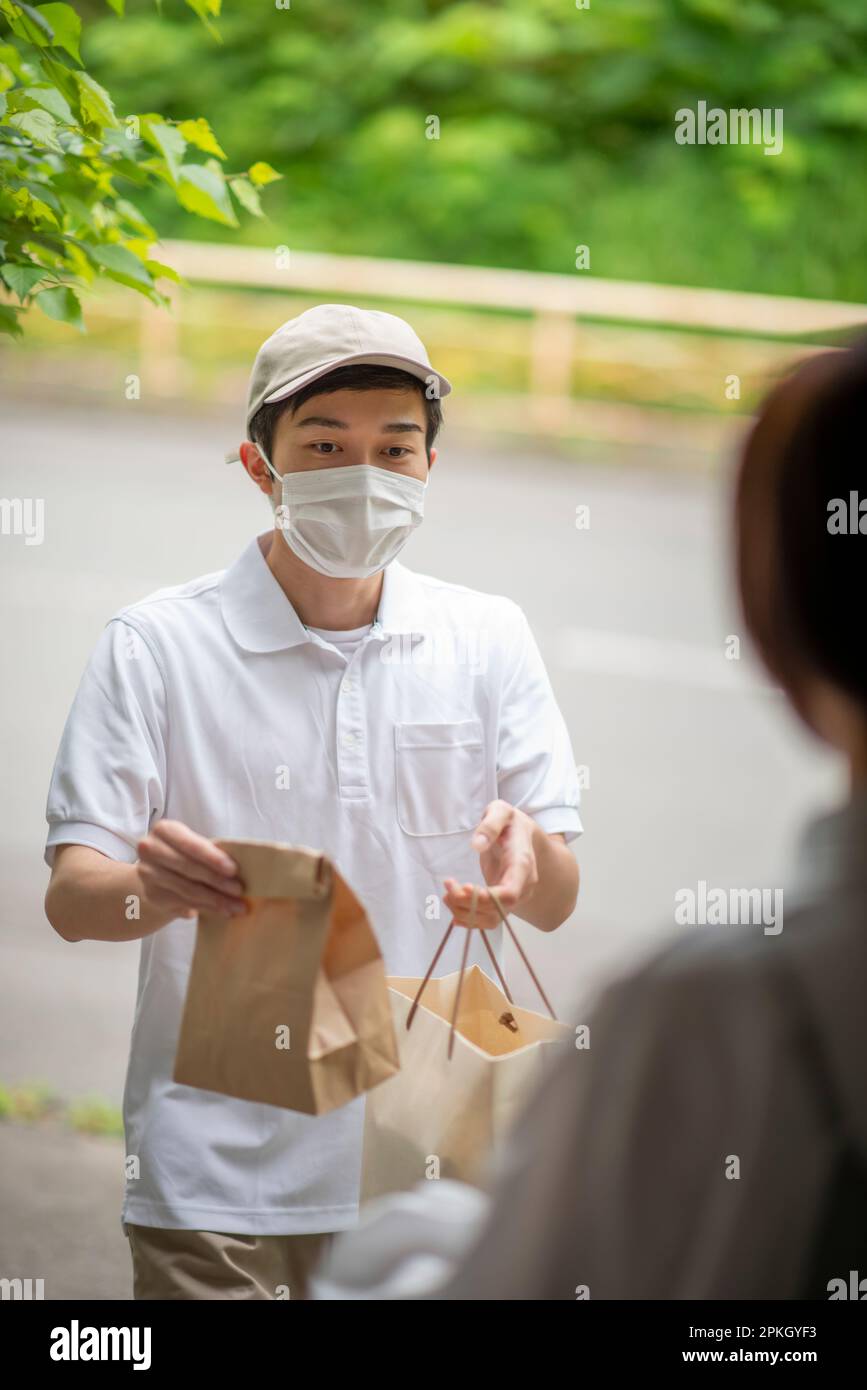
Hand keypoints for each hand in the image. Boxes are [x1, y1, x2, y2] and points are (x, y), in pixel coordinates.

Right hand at [137, 820, 245, 922]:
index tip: (234, 870)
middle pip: (188, 868)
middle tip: (239, 890)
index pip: (190, 845)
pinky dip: (206, 909)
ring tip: (236, 906)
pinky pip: (184, 903)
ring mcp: (147, 874)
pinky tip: (223, 911)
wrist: (158, 873)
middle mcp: (150, 850)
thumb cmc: (185, 854)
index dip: (212, 858)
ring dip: (215, 900)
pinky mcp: (152, 896)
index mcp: (164, 830)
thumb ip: (210, 853)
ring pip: (187, 889)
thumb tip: (238, 872)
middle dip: (217, 881)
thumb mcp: (195, 846)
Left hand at [444, 800, 538, 930]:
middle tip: (448, 886)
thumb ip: (491, 824)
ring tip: (447, 895)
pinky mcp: (502, 901)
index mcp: (522, 864)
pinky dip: (469, 918)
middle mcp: (522, 886)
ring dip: (465, 913)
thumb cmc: (510, 822)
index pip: (510, 893)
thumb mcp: (501, 811)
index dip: (487, 898)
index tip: (465, 888)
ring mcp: (514, 897)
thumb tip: (477, 844)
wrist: (523, 835)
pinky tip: (454, 908)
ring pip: (491, 918)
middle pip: (497, 909)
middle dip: (468, 903)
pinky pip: (488, 918)